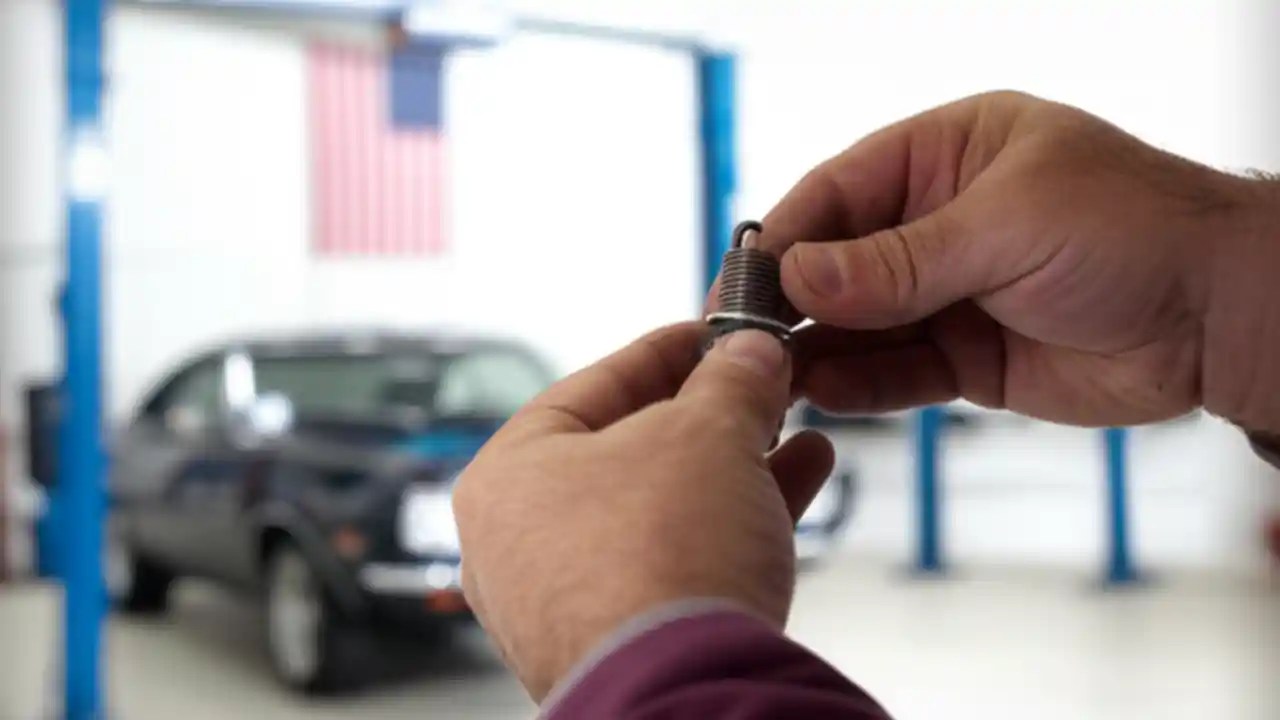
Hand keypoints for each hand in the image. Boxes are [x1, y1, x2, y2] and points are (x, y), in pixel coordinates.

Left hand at [452, 324, 833, 700]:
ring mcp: (566, 604)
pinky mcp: (620, 647)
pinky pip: (678, 564)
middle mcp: (520, 545)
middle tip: (759, 387)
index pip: (591, 386)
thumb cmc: (660, 559)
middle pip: (628, 453)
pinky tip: (794, 487)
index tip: (713, 334)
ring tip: (794, 437)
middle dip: (709, 417)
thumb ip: (733, 380)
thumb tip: (752, 353)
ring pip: (659, 513)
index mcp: (508, 476)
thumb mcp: (709, 432)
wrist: (684, 694)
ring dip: (734, 469)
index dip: (665, 351)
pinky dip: (732, 525)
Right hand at [758, 91, 1279, 430]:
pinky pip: (897, 371)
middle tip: (742, 342)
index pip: (840, 190)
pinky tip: (824, 395)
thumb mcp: (1005, 227)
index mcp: (946, 155)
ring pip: (861, 323)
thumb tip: (798, 278)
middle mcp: (938, 221)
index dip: (786, 236)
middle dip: (793, 301)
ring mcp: (950, 292)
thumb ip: (896, 262)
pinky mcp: (967, 357)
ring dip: (818, 349)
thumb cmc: (1132, 232)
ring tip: (773, 379)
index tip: (741, 282)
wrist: (1222, 318)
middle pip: (839, 261)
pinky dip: (861, 385)